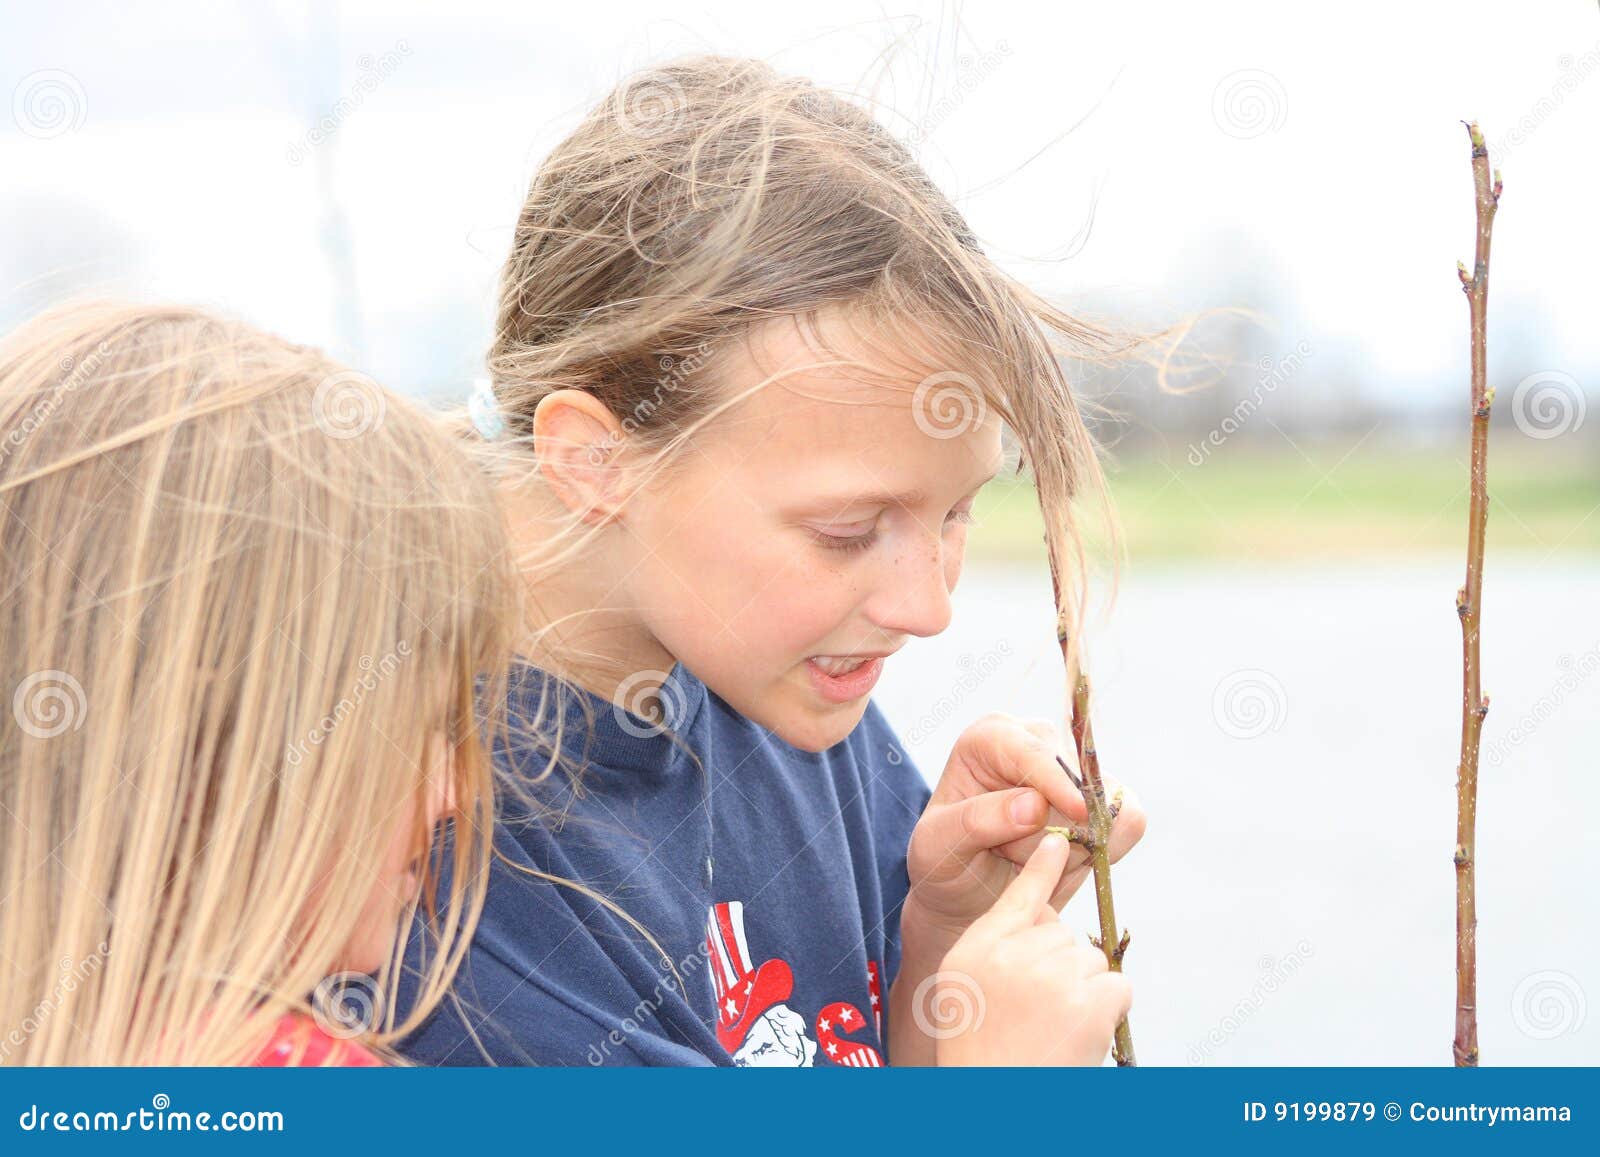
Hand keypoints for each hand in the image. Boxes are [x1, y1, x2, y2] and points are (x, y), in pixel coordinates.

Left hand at [902, 713, 1144, 962]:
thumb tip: (1034, 805)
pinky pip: (1129, 821)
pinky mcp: (1103, 798)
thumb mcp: (938, 846)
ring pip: (1108, 802)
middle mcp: (1036, 741)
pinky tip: (1060, 861)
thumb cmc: (945, 863)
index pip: (1033, 751)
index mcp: (990, 738)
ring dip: (1077, 844)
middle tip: (1011, 855)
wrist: (969, 894)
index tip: (1077, 812)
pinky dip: (1102, 851)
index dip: (1056, 781)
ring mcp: (1074, 768)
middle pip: (1079, 776)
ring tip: (1029, 856)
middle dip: (1058, 826)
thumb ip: (977, 821)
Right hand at [931, 834, 1131, 1065]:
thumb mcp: (967, 982)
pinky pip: (1117, 984)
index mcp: (981, 947)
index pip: (1019, 894)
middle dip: (1059, 963)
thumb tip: (1040, 908)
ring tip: (1055, 1024)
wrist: (998, 1099)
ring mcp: (1056, 978)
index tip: (1056, 840)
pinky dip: (1108, 1006)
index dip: (1042, 864)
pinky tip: (1081, 1030)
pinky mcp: (1092, 1005)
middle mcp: (1016, 955)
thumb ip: (996, 938)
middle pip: (1061, 932)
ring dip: (1084, 988)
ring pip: (1091, 959)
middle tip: (1035, 1007)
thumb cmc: (980, 1043)